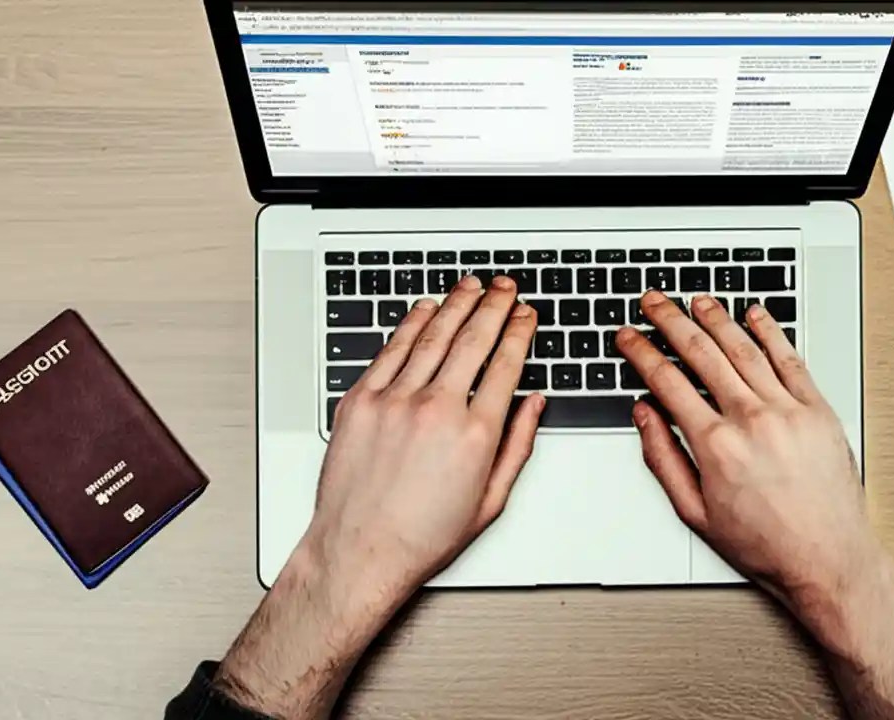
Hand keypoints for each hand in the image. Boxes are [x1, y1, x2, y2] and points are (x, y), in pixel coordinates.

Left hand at [309, 273, 543, 595]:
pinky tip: (425, 310)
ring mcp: (394, 402)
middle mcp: (436, 410)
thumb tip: (534, 404)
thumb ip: (518, 445)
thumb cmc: (421, 536)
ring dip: (455, 305)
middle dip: (494, 306)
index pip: (506, 363)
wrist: (359, 552)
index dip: (519, 332)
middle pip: (473, 339)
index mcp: (476, 434)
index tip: (526, 316)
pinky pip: (390, 351)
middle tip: (506, 289)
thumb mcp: (490, 500)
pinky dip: (410, 324)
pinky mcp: (360, 403)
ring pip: (432, 336)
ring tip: (471, 286)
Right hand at [617, 292, 893, 719]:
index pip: (668, 382)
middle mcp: (752, 419)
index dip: (642, 353)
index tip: (628, 337)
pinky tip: (756, 314)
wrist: (828, 560)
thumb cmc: (766, 545)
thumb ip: (663, 458)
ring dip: (717, 318)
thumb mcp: (695, 512)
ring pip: (745, 348)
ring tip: (697, 300)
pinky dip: (771, 332)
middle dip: (671, 321)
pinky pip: (791, 359)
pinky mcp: (818, 411)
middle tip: (654, 302)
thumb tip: (644, 415)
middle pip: (702, 353)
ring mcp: (788, 411)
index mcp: (716, 445)